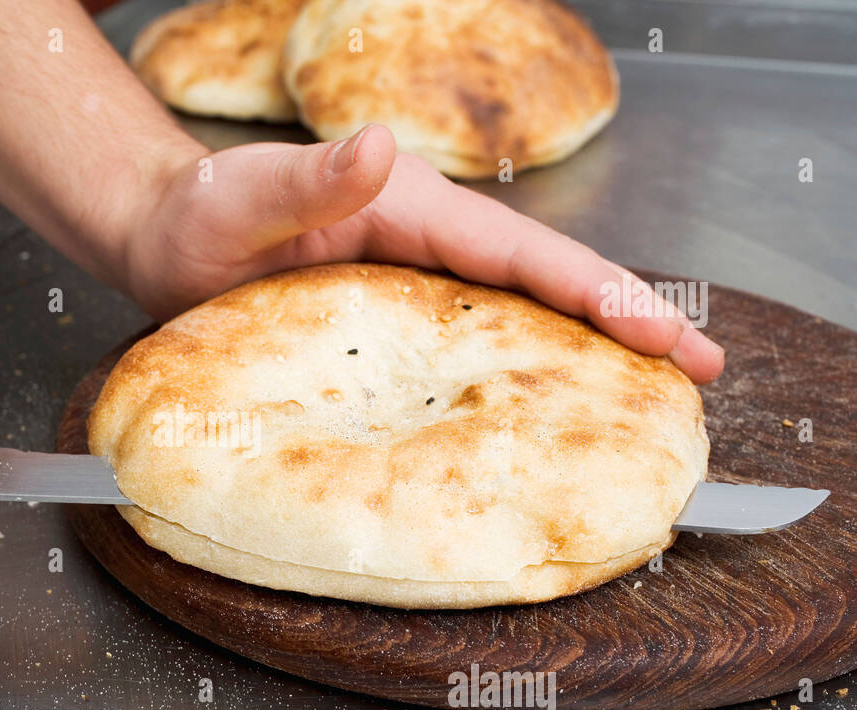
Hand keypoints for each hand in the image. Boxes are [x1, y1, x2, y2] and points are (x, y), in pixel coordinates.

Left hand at [123, 125, 723, 383]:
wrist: (166, 242)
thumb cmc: (198, 218)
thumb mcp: (243, 197)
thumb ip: (307, 180)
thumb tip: (371, 148)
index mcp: (407, 209)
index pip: (519, 252)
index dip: (595, 291)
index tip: (660, 329)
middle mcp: (426, 241)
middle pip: (544, 281)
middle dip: (627, 318)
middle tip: (702, 367)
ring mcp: (416, 279)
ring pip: (521, 312)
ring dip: (592, 347)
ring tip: (661, 391)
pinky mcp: (397, 316)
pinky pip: (476, 340)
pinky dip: (527, 366)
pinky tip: (557, 403)